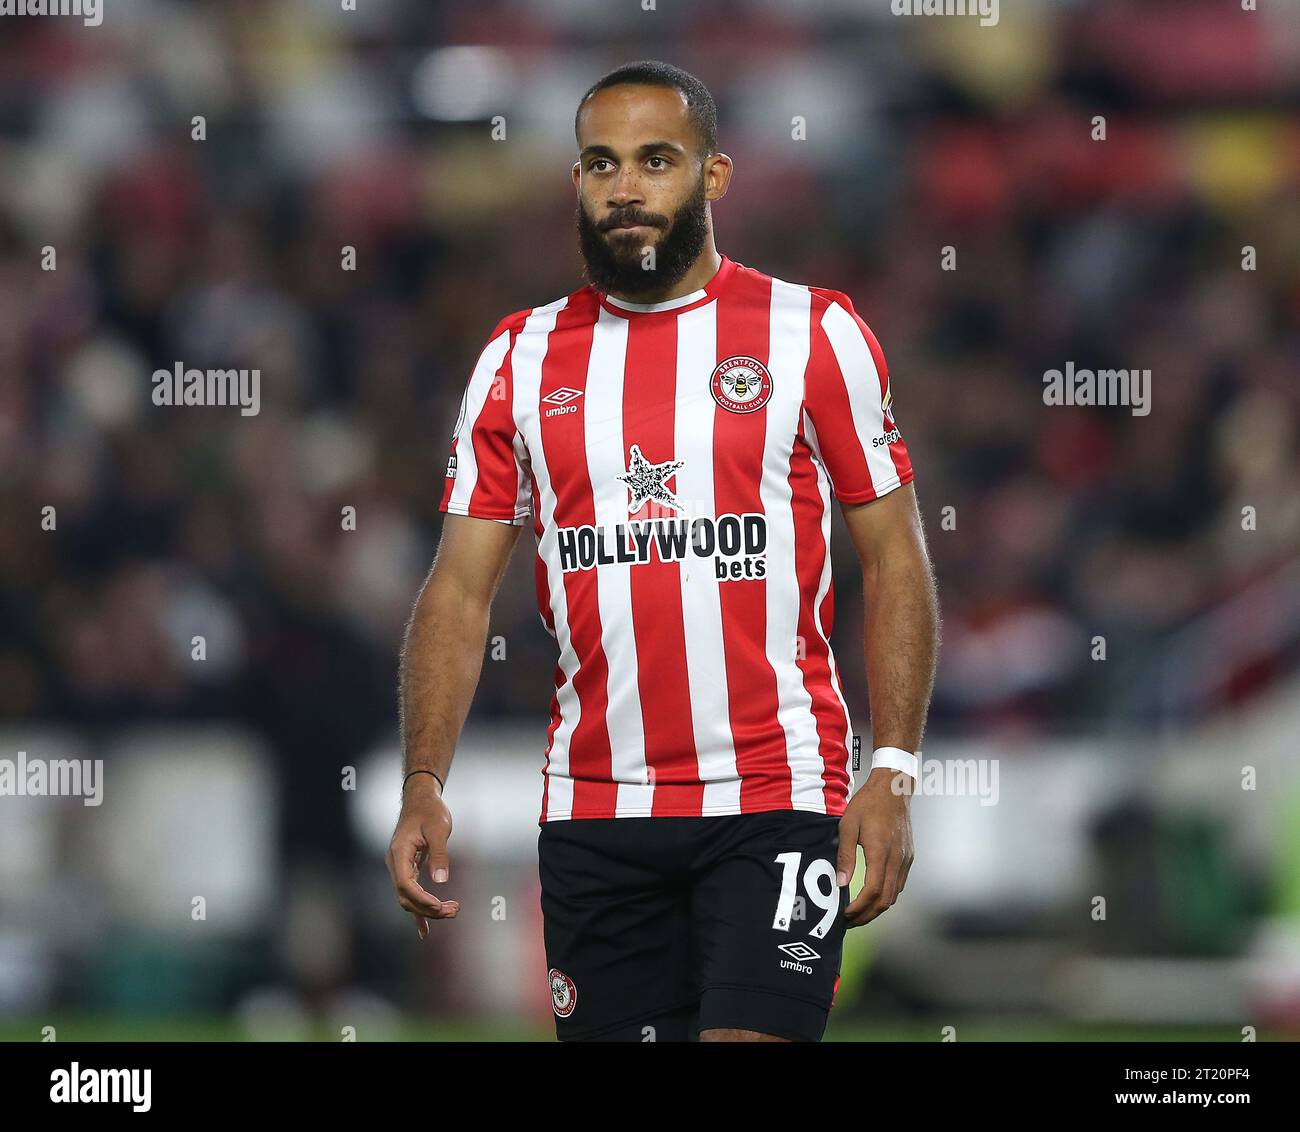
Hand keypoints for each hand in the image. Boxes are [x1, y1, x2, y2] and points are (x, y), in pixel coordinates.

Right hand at [385, 777, 459, 939]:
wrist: (421, 800)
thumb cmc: (430, 811)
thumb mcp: (438, 829)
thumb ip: (439, 853)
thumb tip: (441, 880)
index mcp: (398, 853)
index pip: (406, 885)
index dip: (422, 899)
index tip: (441, 905)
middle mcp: (395, 864)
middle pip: (406, 897)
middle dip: (429, 908)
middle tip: (455, 909)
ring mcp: (399, 868)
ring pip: (409, 898)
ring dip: (428, 909)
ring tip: (453, 910)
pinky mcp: (407, 870)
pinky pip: (411, 895)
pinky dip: (418, 913)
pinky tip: (424, 932)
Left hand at [837, 766, 913, 927]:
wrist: (893, 788)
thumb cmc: (868, 804)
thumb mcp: (848, 826)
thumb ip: (845, 856)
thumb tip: (840, 883)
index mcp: (881, 851)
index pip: (873, 890)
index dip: (859, 907)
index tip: (845, 914)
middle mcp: (897, 859)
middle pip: (886, 899)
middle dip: (868, 915)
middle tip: (850, 921)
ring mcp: (906, 859)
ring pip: (895, 894)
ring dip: (877, 908)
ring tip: (859, 913)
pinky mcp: (908, 857)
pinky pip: (899, 884)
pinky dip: (886, 896)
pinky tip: (873, 897)